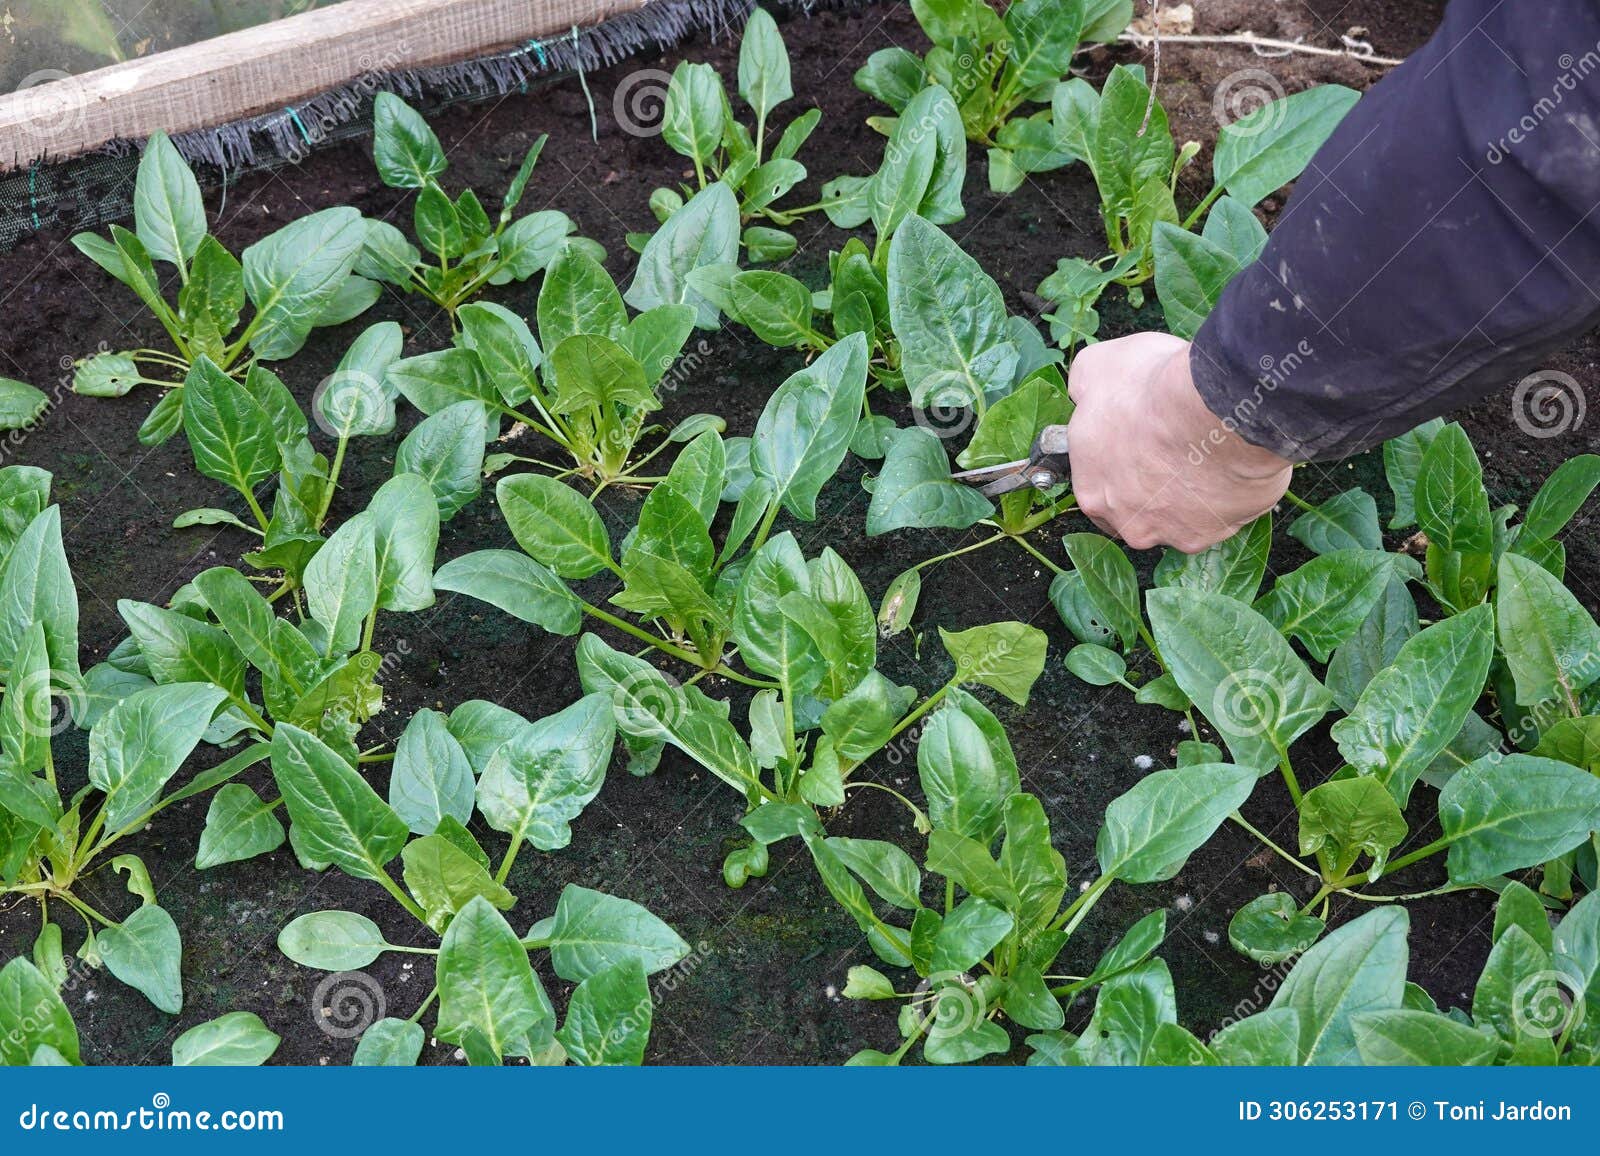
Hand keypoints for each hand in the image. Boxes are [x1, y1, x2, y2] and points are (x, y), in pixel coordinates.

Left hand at [1065, 332, 1292, 553]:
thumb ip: (1085, 388)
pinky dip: (1225, 495)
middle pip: (1139, 509)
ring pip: (1179, 517)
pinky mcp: (1212, 534)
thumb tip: (1085, 392)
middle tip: (1175, 448)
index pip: (1101, 487)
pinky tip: (1231, 466)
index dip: (1122, 462)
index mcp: (1092, 490)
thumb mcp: (1097, 367)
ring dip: (1190, 493)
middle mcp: (1126, 522)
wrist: (1214, 410)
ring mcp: (1171, 533)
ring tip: (1207, 454)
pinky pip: (1218, 517)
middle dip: (1154, 485)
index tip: (1141, 442)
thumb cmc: (1154, 391)